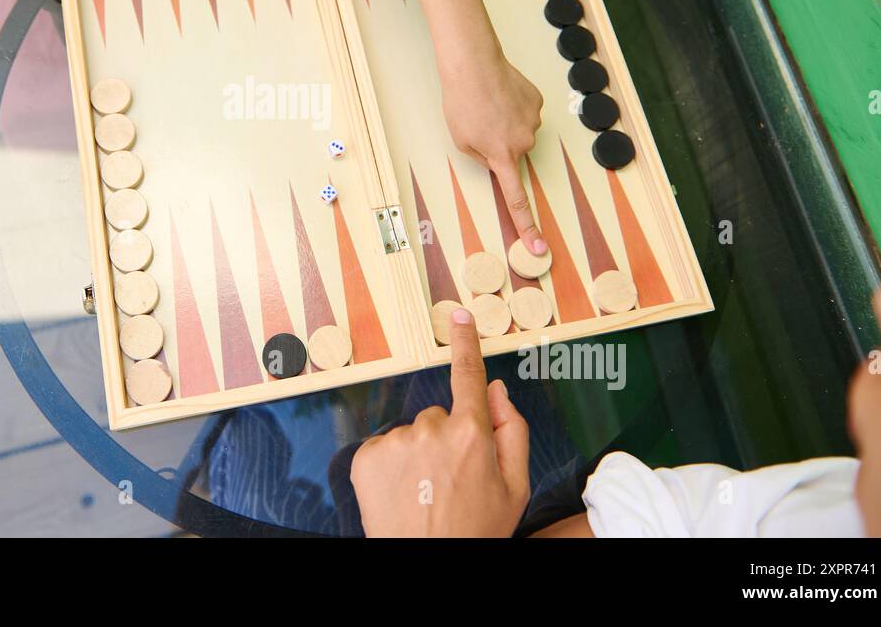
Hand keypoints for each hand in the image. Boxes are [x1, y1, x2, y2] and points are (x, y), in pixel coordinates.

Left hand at [350, 306, 529, 536]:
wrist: (425, 564)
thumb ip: (512, 433)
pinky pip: (385, 447)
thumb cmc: (474, 531)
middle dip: (447, 439)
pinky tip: (402, 493)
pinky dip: (392, 466)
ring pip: (412, 433)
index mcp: (472, 435)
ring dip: (418, 454)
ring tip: (425, 492)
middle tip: (450, 481)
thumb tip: (498, 390)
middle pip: (440, 415)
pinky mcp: (366, 456)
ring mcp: (395, 441)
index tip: (459, 315)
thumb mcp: (514, 489)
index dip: (465, 342)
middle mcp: (431, 429)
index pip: (468, 375)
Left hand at [440, 44, 547, 256]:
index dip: (527, 225)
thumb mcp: (461, 141)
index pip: (516, 199)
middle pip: (512, 155)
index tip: (539, 246)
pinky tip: (499, 95)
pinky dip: (512, 107)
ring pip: (519, 132)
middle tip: (479, 123)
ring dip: (504, 124)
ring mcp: (534, 121)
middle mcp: (524, 142)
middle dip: (497, 146)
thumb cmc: (461, 103)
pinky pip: (525, 112)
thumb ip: (481, 158)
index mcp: (502, 156)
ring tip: (486, 105)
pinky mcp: (538, 102)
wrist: (474, 63)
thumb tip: (497, 158)